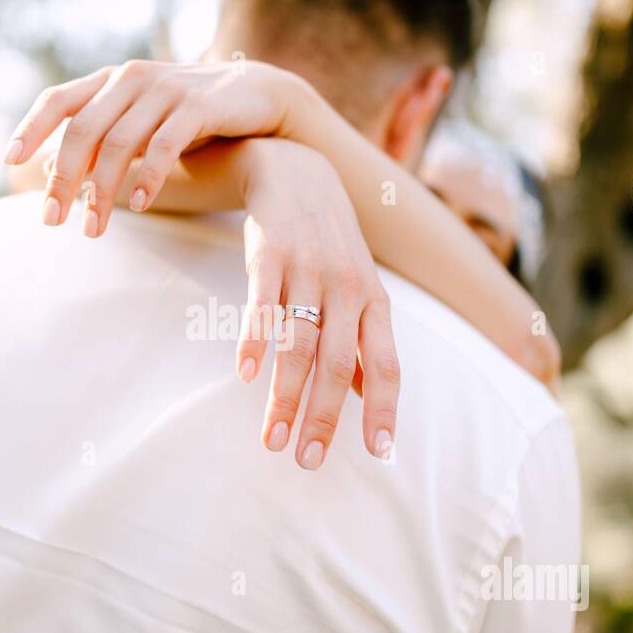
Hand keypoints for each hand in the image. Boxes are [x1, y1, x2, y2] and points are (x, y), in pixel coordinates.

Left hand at [1, 60, 307, 235]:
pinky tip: (141, 206)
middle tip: (51, 221)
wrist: (258, 96)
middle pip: (82, 130)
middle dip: (62, 179)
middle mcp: (132, 79)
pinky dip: (149, 177)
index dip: (31, 127)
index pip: (59, 99)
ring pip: (119, 143)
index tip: (9, 161)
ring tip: (93, 231)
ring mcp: (165, 89)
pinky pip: (164, 145)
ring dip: (102, 191)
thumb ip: (102, 142)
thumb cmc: (191, 117)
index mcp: (112, 81)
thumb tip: (51, 174)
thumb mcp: (141, 125)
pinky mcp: (198, 106)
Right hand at [233, 139, 398, 466]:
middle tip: (307, 460)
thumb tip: (367, 395)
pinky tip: (246, 375)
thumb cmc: (328, 243)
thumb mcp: (356, 287)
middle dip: (324, 416)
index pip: (387, 364)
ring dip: (286, 395)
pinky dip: (255, 340)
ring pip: (300, 343)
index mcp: (373, 302)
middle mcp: (347, 287)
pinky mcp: (271, 252)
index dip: (384, 407)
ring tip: (272, 438)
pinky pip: (263, 303)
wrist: (296, 171)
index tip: (379, 451)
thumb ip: (361, 340)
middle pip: (339, 363)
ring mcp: (309, 269)